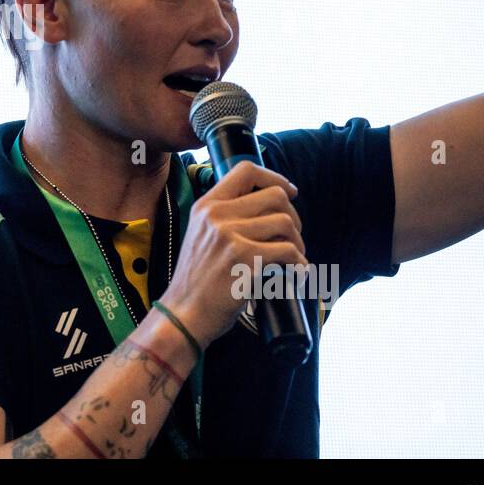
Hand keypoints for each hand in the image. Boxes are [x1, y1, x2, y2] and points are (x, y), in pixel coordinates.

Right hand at [161, 161, 306, 346]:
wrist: (183, 314)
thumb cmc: (197, 281)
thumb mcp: (202, 236)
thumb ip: (226, 218)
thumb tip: (269, 209)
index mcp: (206, 206)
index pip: (245, 170)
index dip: (275, 178)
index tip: (289, 193)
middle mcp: (217, 215)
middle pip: (275, 196)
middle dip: (294, 218)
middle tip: (292, 240)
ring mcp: (230, 235)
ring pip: (285, 223)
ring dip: (298, 244)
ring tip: (294, 261)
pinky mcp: (244, 259)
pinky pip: (288, 251)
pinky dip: (300, 265)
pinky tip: (296, 275)